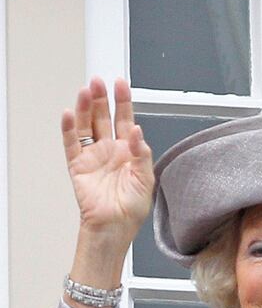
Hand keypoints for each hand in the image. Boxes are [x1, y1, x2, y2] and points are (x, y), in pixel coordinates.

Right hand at [62, 77, 153, 245]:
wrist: (114, 226)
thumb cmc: (132, 208)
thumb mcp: (146, 179)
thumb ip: (141, 154)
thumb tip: (136, 131)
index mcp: (128, 151)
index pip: (125, 119)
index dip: (123, 101)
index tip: (121, 84)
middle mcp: (109, 149)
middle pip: (103, 117)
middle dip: (101, 98)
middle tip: (98, 81)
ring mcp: (92, 155)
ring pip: (86, 125)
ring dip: (86, 107)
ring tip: (86, 91)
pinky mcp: (78, 165)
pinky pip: (71, 143)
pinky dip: (69, 128)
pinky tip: (70, 114)